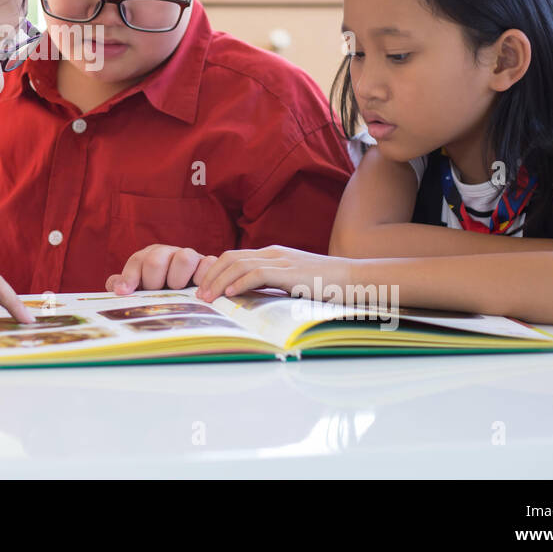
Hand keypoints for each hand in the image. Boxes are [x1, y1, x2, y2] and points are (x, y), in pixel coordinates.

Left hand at [105, 244, 217, 294]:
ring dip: (178, 280)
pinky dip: (202, 279)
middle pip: (156, 260)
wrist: (193, 295)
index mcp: (151, 256)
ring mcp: (190, 256)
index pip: (137, 261)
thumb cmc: (163, 293)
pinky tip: (197, 293)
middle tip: (157, 293)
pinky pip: (207, 264)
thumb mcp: (142, 289)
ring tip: (177, 291)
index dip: (129, 277)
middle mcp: (170, 253)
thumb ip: (125, 285)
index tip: (124, 292)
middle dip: (154, 282)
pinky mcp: (208, 264)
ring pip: (183, 258)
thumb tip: (115, 287)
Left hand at [195, 245, 347, 302]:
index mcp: (272, 254)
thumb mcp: (292, 282)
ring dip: (219, 281)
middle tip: (198, 295)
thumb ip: (272, 284)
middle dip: (210, 276)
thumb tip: (249, 298)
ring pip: (239, 264)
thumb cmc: (325, 285)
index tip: (203, 289)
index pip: (233, 257)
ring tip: (208, 298)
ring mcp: (281, 260)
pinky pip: (257, 273)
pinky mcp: (290, 271)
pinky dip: (240, 283)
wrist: (354, 279)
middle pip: (230, 258)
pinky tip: (230, 294)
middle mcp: (273, 253)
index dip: (214, 271)